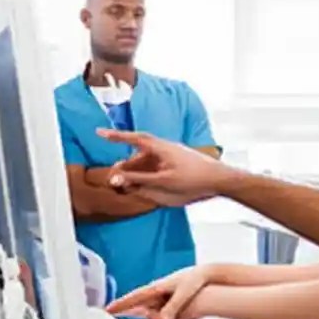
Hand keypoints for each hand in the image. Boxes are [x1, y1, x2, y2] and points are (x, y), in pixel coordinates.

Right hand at [97, 129, 233, 206]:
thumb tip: (116, 178)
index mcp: (160, 147)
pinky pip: (155, 167)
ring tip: (127, 184)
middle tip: (115, 176)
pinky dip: (146, 175)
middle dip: (125, 165)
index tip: (99, 133)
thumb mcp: (163, 181)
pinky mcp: (176, 164)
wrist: (220, 180)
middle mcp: (164, 148)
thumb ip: (138, 180)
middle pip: (138, 154)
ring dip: (136, 172)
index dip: (115, 136)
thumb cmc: (194, 179)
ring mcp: (170, 156)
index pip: (132, 138)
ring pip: (146, 162)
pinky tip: (144, 185)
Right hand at [106, 265, 214, 318]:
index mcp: (156, 288)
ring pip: (148, 311)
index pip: (134, 297)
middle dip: (124, 310)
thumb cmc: (194, 280)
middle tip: (110, 317)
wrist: (206, 275)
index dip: (120, 304)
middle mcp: (157, 293)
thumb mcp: (183, 293)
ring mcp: (162, 298)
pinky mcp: (169, 302)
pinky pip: (159, 314)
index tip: (107, 309)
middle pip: (137, 304)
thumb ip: (173, 308)